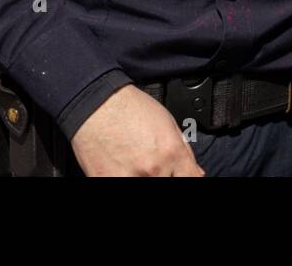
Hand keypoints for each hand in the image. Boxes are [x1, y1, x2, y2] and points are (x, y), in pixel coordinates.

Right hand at [70, 84, 203, 176]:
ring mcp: (130, 178)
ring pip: (147, 186)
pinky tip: (122, 169)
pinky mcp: (107, 181)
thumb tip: (196, 171)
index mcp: (171, 152)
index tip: (181, 176)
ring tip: (136, 165)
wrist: (95, 104)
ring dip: (144, 178)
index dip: (188, 178)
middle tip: (154, 167)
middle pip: (168, 185)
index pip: (191, 179)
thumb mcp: (167, 121)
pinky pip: (122, 187)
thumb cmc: (130, 108)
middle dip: (164, 176)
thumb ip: (183, 150)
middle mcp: (154, 169)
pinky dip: (125, 178)